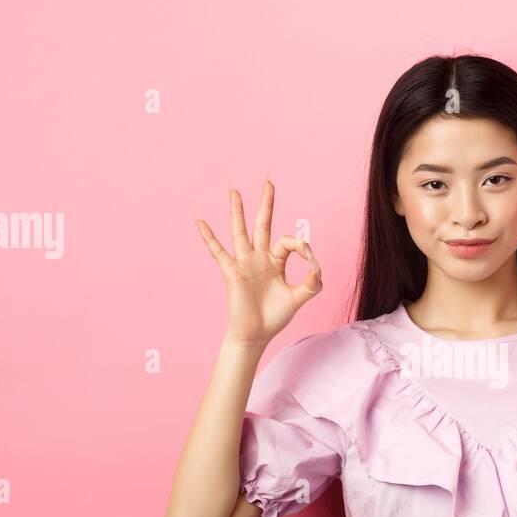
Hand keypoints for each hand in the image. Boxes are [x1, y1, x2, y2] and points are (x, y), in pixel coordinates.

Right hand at [195, 180, 322, 344]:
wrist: (255, 334)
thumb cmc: (274, 317)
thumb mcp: (298, 298)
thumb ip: (311, 283)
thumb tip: (316, 266)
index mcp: (275, 262)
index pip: (288, 243)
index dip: (301, 246)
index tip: (308, 256)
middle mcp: (259, 258)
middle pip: (262, 225)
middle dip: (266, 204)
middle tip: (269, 182)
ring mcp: (244, 263)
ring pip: (240, 231)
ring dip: (237, 211)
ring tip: (234, 191)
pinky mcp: (232, 271)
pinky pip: (218, 251)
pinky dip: (209, 237)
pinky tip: (200, 222)